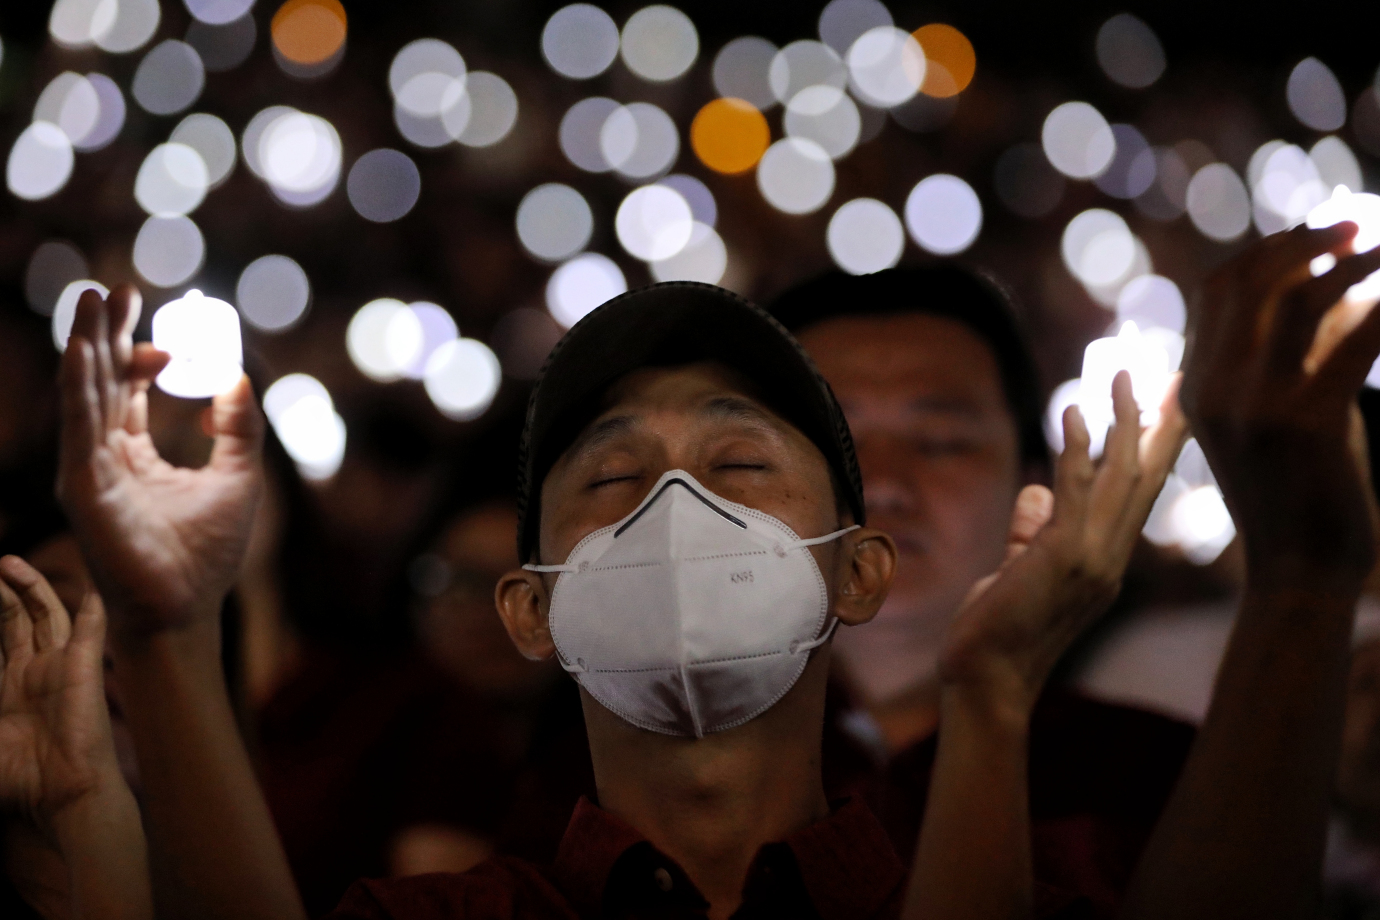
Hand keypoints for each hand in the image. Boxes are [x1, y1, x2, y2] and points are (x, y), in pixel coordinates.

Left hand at [0, 556, 118, 831]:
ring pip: (46, 614)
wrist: (59, 793)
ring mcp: (59, 666)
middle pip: (16, 618)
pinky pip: (91, 627)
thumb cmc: (15, 778)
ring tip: (8, 562)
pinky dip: (91, 604)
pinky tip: (88, 582)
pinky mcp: (83, 666)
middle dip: (0, 593)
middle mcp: (32, 671)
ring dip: (30, 586)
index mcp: (5, 688)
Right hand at [57, 286, 262, 637]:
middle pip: (100, 382)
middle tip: (111, 287)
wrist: (187, 610)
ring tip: (88, 299)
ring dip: (85, 345)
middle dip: (104, 333)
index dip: (141, 355)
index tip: (169, 333)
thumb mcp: (240, 477)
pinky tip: (82, 350)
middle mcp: (104, 457)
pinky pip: (79, 427)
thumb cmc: (207, 554)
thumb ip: (239, 427)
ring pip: (84, 395)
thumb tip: (238, 377)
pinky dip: (80, 386)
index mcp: (134, 455)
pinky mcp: (83, 487)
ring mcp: (89, 471)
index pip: (128, 390)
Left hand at [939, 371, 1187, 711]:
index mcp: (1104, 562)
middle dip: (1160, 425)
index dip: (1156, 449)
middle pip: (1145, 479)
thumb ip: (1031, 533)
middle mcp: (1110, 559)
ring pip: (1120, 478)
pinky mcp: (1064, 558)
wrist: (986, 680)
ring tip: (1123, 376)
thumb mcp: (1018, 571)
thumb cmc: (996, 632)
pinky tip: (1073, 415)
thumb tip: (1038, 490)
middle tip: (1176, 376)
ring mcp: (1093, 560)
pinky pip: (1075, 493)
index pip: (1138, 495)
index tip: (1171, 408)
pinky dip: (1078, 452)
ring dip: (1124, 423)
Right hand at [1181, 223, 1379, 588]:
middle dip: (1304, 240)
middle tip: (1356, 224)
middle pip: (1249, 280)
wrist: (1299, 575)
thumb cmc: (1302, 500)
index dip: (1267, 250)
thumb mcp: (1286, 420)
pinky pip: (1354, 339)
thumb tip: (1338, 297)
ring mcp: (1255, 406)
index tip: (1319, 235)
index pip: (1217, 290)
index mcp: (1199, 388)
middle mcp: (1215, 389)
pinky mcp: (1304, 423)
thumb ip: (1294, 363)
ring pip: (1299, 299)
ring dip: (1352, 262)